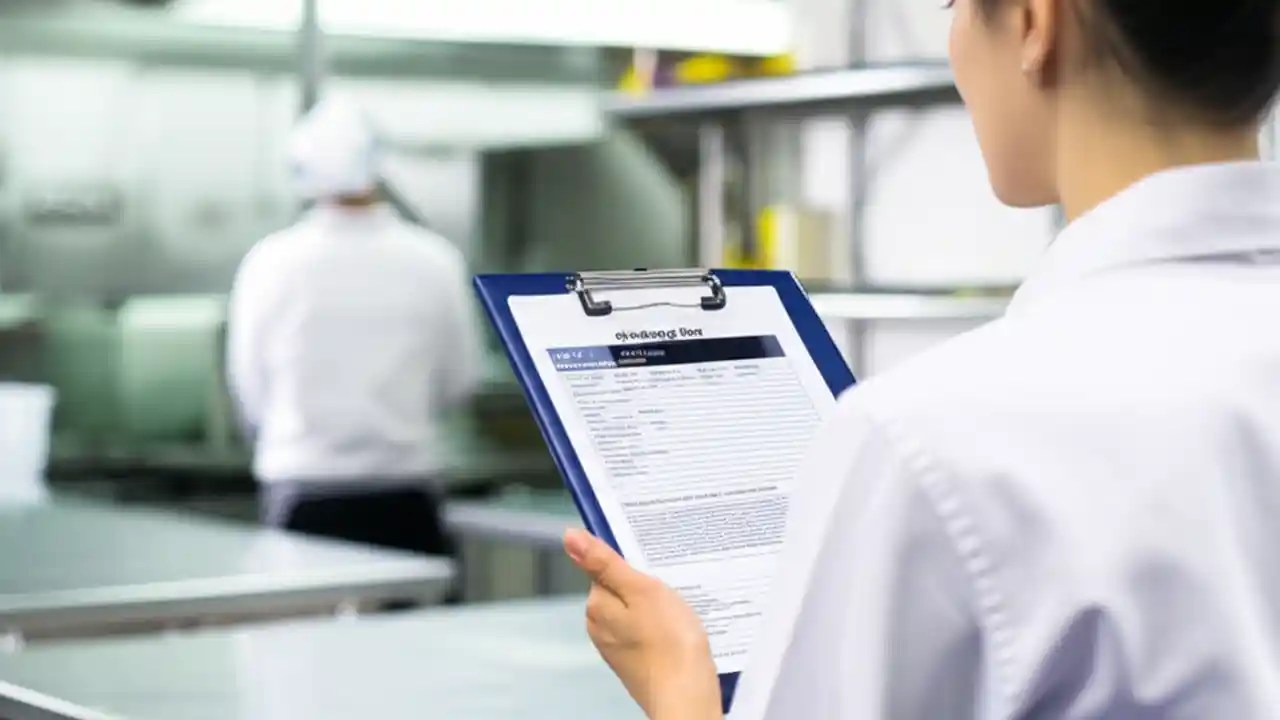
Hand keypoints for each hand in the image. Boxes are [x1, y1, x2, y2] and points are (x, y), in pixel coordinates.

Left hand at [564, 529, 722, 719]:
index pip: (606, 568)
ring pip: (636, 611)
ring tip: (681, 608)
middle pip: (622, 589)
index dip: (633, 561)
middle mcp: (600, 627)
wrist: (687, 697)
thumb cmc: (669, 641)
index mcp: (597, 606)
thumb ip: (604, 563)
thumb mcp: (640, 590)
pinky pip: (647, 631)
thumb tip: (569, 536)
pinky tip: (679, 629)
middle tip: (673, 585)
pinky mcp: (637, 661)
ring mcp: (618, 647)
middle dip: (646, 583)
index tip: (656, 564)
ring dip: (657, 605)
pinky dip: (662, 626)